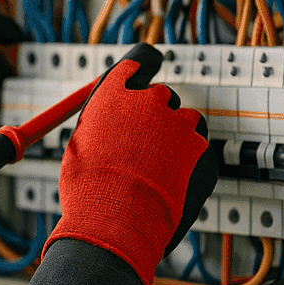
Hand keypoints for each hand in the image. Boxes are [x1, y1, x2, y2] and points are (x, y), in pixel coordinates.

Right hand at [46, 44, 218, 284]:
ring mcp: (182, 125)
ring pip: (185, 125)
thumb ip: (103, 123)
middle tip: (141, 146)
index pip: (140, 61)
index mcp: (116, 91)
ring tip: (152, 174)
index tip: (144, 82)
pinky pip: (198, 155)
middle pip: (163, 96)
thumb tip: (112, 125)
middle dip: (155, 116)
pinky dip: (187, 169)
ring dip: (174, 142)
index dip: (142, 70)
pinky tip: (167, 189)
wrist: (115, 223)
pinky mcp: (203, 152)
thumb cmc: (88, 189)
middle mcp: (152, 99)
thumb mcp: (80, 145)